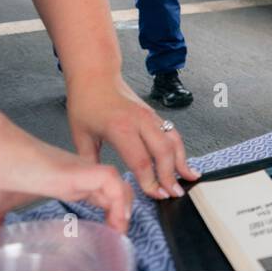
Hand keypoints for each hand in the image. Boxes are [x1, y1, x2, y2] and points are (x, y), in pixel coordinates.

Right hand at [0, 112, 133, 232]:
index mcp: (62, 182)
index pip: (98, 194)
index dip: (109, 212)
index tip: (109, 234)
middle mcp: (75, 175)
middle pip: (115, 189)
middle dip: (122, 213)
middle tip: (118, 238)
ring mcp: (77, 172)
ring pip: (119, 184)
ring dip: (125, 208)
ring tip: (121, 232)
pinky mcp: (74, 171)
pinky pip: (111, 180)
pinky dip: (120, 199)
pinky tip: (118, 219)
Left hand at [65, 75, 200, 199]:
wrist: (96, 75)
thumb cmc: (86, 103)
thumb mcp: (81, 135)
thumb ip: (91, 162)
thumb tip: (97, 182)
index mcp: (121, 128)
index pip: (142, 161)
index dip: (150, 182)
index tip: (155, 195)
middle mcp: (141, 122)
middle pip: (164, 152)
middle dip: (171, 176)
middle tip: (174, 193)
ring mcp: (150, 117)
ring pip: (173, 141)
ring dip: (182, 162)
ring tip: (190, 178)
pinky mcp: (154, 115)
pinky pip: (172, 134)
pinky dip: (180, 149)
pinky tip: (183, 161)